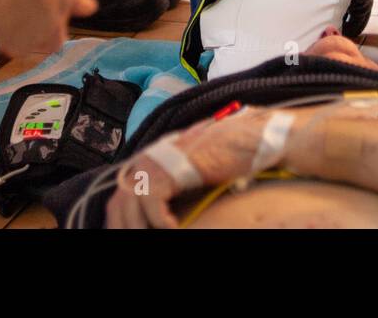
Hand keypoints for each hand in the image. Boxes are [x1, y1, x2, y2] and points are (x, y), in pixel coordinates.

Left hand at [107, 107, 291, 228]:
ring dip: (142, 228)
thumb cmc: (234, 154)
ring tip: (165, 236)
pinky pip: (152, 204)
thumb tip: (169, 211)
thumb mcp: (199, 170)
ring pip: (131, 206)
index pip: (123, 195)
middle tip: (142, 240)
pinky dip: (161, 223)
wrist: (257, 138)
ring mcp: (158, 160)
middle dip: (125, 227)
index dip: (124, 221)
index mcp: (154, 157)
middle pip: (119, 203)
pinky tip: (175, 229)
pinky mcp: (172, 167)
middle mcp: (150, 157)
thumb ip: (179, 183)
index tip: (132, 233)